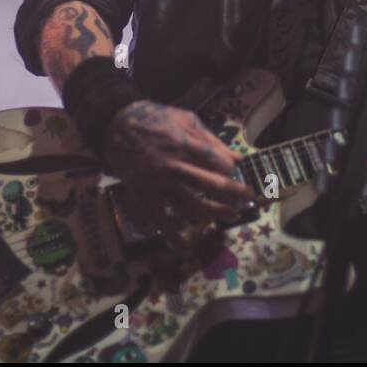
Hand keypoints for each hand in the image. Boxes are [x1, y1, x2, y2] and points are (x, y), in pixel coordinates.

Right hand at [102, 100, 253, 241]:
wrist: (118, 125)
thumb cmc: (157, 119)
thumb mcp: (186, 120)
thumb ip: (212, 140)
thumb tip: (238, 159)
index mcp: (183, 143)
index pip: (216, 161)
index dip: (231, 169)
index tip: (237, 172)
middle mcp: (171, 165)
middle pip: (208, 184)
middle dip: (233, 193)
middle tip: (249, 198)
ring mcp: (157, 183)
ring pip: (189, 204)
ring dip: (213, 213)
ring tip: (231, 216)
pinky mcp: (143, 194)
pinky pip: (160, 219)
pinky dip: (171, 235)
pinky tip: (184, 246)